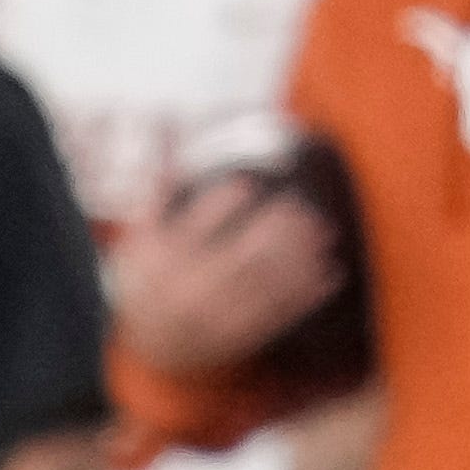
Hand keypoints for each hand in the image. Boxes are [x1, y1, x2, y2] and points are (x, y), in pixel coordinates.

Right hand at [112, 175, 341, 377]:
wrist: (152, 345)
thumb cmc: (148, 279)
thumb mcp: (141, 235)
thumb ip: (158, 183)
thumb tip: (161, 125)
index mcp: (168, 262)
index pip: (192, 231)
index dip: (219, 207)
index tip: (246, 184)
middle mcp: (194, 290)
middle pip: (236, 259)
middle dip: (270, 233)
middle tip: (298, 207)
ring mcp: (220, 315)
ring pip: (262, 285)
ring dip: (297, 259)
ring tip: (322, 232)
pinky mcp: (243, 333)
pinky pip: (278, 314)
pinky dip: (305, 295)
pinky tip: (328, 273)